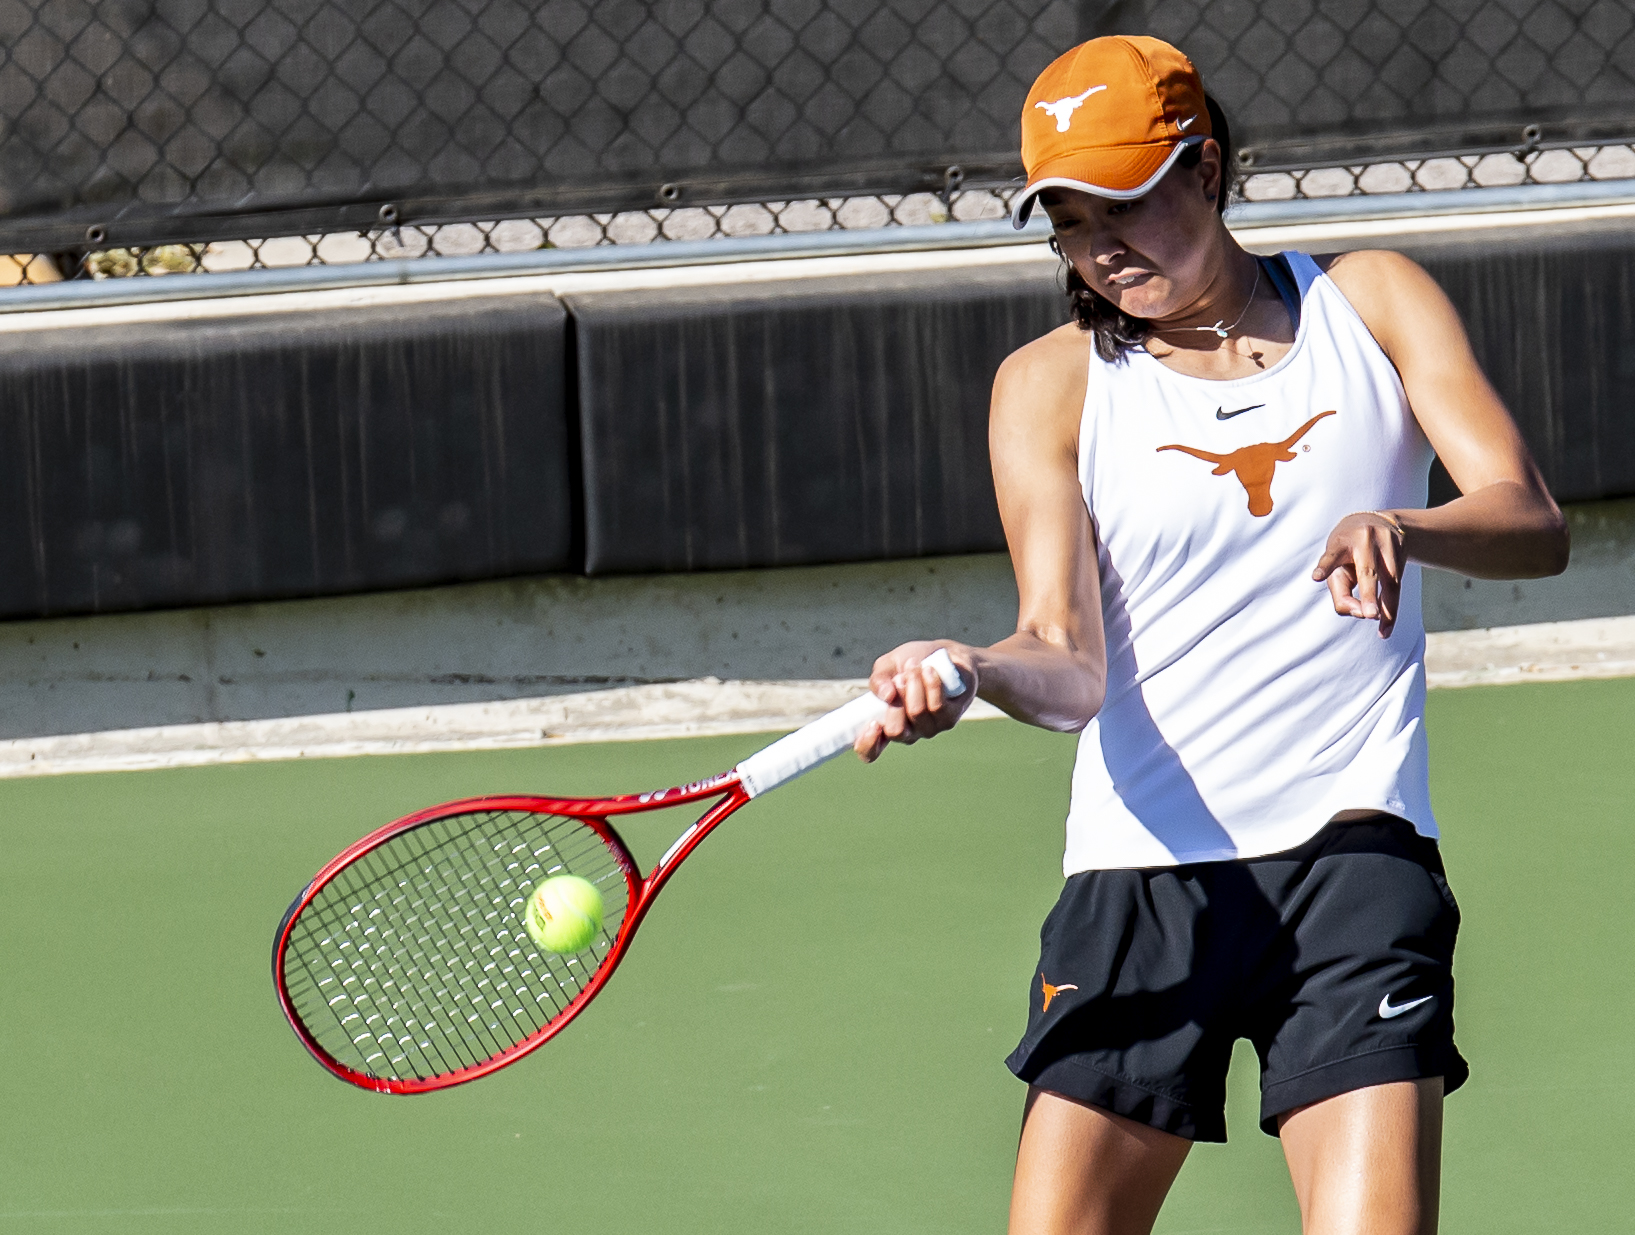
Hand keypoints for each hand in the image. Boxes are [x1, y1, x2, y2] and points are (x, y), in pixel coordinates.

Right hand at [852, 641, 976, 762]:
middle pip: (896, 731)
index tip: (872, 723)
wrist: (947, 655)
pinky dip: (931, 684)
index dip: (868, 744)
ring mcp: (929, 729)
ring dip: (913, 683)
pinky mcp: (949, 720)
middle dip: (895, 701)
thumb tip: (886, 695)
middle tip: (899, 678)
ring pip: (917, 712)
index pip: (871, 751)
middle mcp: (907, 733)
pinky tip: (929, 670)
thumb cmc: (912, 663)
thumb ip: (879, 680)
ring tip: (914, 665)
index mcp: (885, 725)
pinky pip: (937, 706)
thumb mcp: (887, 666)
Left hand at [1312, 512, 1405, 637]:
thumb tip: (1361, 614)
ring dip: (1387, 608)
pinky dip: (1392, 608)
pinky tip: (1386, 627)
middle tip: (1369, 615)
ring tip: (1383, 630)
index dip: (1325, 566)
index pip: (1332, 555)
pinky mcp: (1402, 552)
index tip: (1316, 577)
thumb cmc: (1348, 551)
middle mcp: (1365, 541)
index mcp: (1341, 542)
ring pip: (1390, 581)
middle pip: (1368, 572)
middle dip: (1368, 594)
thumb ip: (1340, 593)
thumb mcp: (1337, 566)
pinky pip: (1398, 585)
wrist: (1378, 521)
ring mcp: (1387, 545)